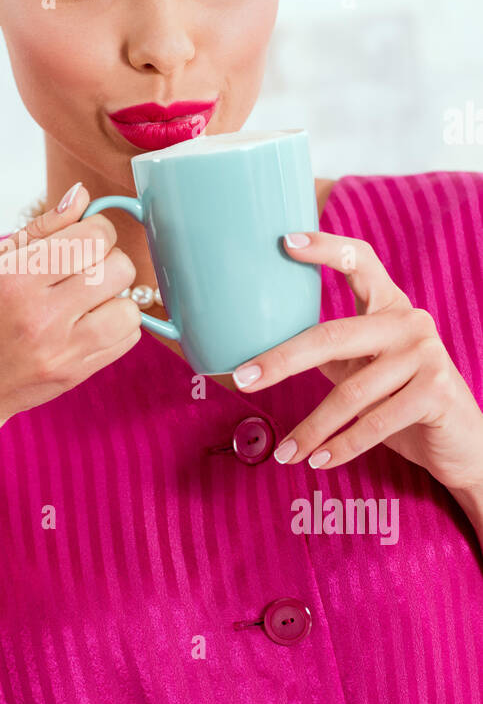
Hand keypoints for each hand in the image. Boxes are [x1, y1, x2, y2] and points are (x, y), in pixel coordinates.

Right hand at [0, 184, 140, 430]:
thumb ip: (38, 229)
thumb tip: (81, 196)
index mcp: (16, 278)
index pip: (94, 236)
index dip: (96, 229)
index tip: (82, 239)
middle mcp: (42, 314)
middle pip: (119, 267)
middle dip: (108, 259)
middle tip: (84, 269)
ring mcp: (62, 349)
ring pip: (130, 306)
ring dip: (116, 296)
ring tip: (88, 300)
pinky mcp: (76, 373)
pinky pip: (128, 338)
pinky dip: (117, 324)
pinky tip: (89, 322)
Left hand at [230, 230, 482, 493]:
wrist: (462, 443)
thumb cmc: (402, 402)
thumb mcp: (364, 370)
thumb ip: (330, 355)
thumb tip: (262, 357)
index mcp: (389, 307)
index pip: (360, 261)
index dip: (325, 248)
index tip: (285, 242)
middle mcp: (409, 322)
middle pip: (332, 336)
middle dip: (281, 361)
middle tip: (243, 379)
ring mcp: (426, 355)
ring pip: (350, 393)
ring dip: (311, 429)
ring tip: (285, 453)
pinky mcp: (435, 392)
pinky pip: (374, 423)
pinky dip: (341, 447)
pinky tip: (318, 461)